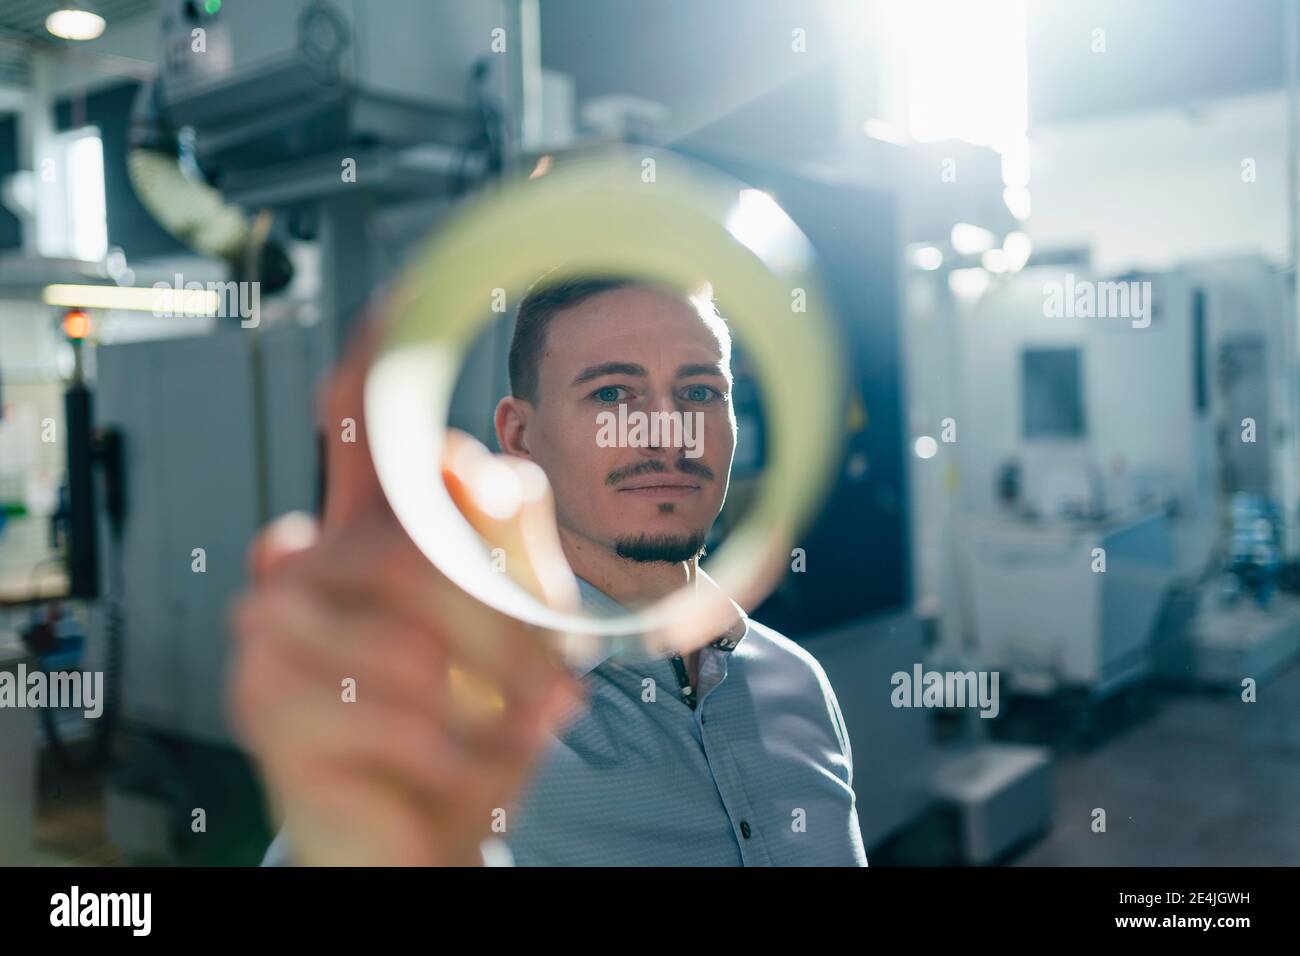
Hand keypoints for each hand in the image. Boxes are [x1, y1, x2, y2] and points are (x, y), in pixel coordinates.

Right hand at [227, 311, 583, 865]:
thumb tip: (486, 468)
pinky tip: (482, 764)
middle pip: (419, 535)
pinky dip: (459, 744)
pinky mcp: (264, 698)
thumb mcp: (516, 637)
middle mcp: (307, 559)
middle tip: (559, 675)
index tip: (412, 285)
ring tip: (529, 722)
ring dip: (493, 684)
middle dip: (509, 614)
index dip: (380, 353)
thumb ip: (507, 550)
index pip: (359, 421)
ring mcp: (273, 626)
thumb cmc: (466, 724)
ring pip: (409, 621)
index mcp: (370, 530)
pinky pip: (385, 702)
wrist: (418, 834)